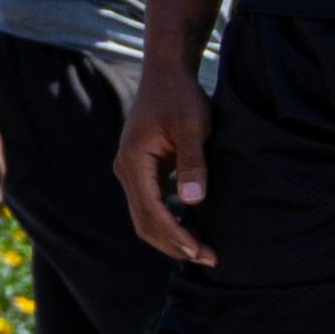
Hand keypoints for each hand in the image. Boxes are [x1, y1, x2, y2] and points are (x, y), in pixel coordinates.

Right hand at [119, 55, 219, 269]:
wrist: (166, 74)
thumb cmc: (180, 97)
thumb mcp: (193, 127)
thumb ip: (192, 164)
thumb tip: (193, 202)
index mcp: (134, 161)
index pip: (150, 210)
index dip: (175, 234)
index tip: (201, 251)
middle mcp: (126, 170)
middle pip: (143, 221)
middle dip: (173, 244)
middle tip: (209, 259)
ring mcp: (131, 171)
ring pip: (144, 217)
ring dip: (171, 237)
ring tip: (202, 251)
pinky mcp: (142, 170)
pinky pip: (150, 205)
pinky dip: (168, 223)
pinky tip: (192, 229)